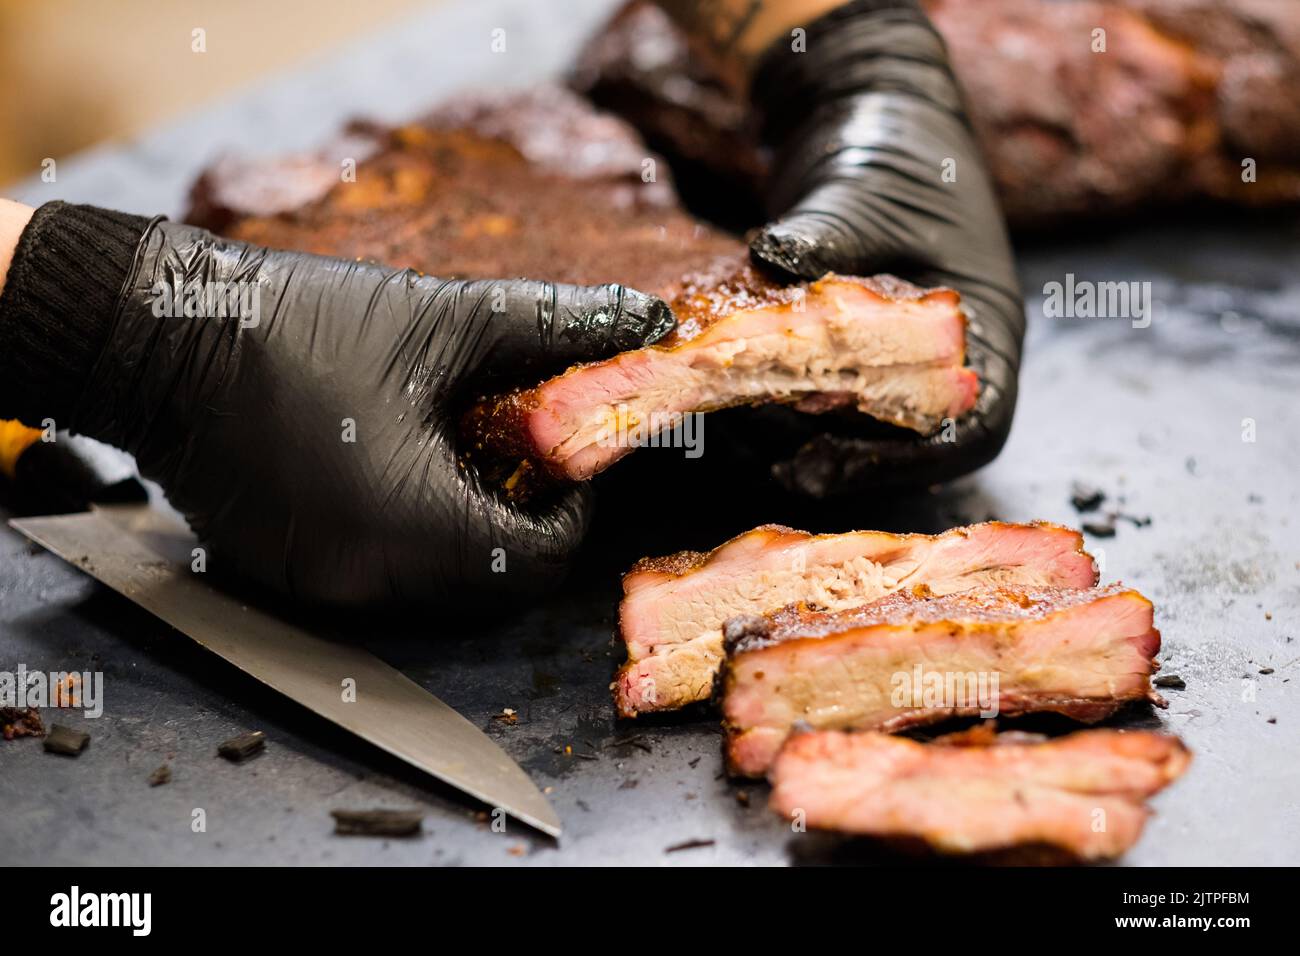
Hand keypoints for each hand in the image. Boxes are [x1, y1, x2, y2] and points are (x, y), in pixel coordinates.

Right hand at [68, 221, 672, 605]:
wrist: (158, 336)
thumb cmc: (299, 326)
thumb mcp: (440, 322)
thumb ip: (553, 328)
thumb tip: (643, 321)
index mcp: (412, 527)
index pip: (538, 562)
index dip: (571, 511)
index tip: (564, 458)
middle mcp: (366, 582)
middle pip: (492, 591)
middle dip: (525, 526)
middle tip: (519, 459)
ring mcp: (319, 591)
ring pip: (438, 595)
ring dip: (471, 537)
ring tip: (459, 459)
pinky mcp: (287, 579)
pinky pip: (380, 584)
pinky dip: (413, 544)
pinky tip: (400, 473)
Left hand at [746, 0, 1023, 496]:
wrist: (873, 118)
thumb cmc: (897, 152)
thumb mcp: (868, 191)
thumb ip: (830, 233)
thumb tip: (773, 254)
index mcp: (988, 332)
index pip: (967, 431)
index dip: (901, 460)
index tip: (826, 456)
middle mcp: (951, 363)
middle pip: (906, 447)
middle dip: (834, 453)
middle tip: (767, 449)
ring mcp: (903, 364)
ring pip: (860, 436)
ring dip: (799, 438)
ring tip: (741, 428)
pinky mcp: (854, 360)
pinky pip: (824, 405)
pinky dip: (779, 408)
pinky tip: (732, 397)